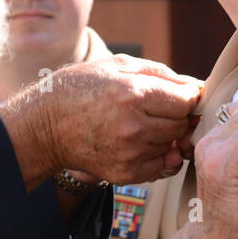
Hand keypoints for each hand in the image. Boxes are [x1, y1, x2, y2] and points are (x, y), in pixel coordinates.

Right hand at [1, 55, 201, 187]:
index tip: (180, 95)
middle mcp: (133, 126)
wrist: (44, 126)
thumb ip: (159, 72)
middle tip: (158, 109)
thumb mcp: (116, 65)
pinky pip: (160, 167)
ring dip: (164, 135)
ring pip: (171, 145)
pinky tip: (138, 143)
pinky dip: (156, 156)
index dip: (188, 96)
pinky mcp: (124, 174)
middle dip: (176, 115)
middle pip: (181, 124)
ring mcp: (129, 153)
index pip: (186, 100)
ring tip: (141, 124)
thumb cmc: (80, 88)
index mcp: (132, 93)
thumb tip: (193, 86)